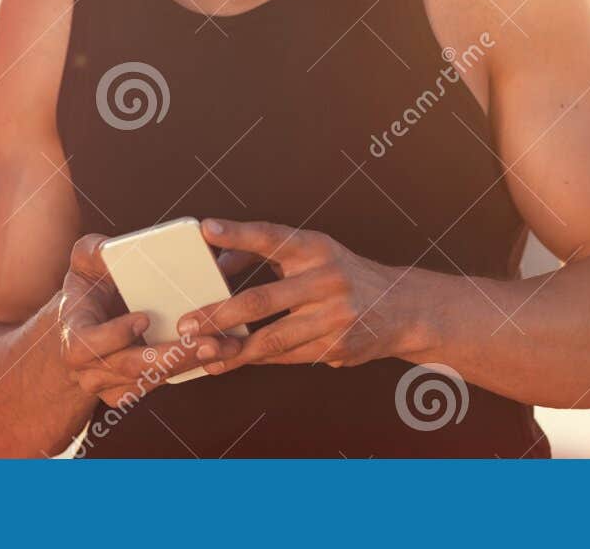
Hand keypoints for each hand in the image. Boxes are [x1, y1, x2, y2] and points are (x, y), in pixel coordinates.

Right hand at [58, 234, 242, 406]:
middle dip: (171, 356)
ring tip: (224, 346)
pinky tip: (216, 355)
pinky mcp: (129, 391)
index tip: (144, 318)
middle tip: (207, 342)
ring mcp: (107, 384)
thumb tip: (109, 247)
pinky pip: (159, 385)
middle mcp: (88, 367)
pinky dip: (188, 370)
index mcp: (73, 336)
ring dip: (189, 364)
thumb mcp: (84, 266)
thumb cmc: (87, 291)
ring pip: (150, 380)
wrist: (82, 328)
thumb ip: (91, 252)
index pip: (87, 345)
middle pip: (129, 368)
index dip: (115, 336)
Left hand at [175, 219, 417, 372]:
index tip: (207, 229)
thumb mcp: (314, 253)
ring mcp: (335, 316)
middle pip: (263, 299)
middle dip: (220, 313)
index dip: (238, 233)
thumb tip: (219, 262)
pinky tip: (230, 361)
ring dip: (233, 348)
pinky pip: (287, 356)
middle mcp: (327, 279)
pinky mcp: (337, 347)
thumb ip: (267, 254)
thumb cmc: (342, 275)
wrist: (401, 308)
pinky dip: (257, 359)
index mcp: (317, 248)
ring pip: (272, 337)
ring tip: (203, 353)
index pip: (272, 237)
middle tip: (188, 323)